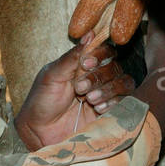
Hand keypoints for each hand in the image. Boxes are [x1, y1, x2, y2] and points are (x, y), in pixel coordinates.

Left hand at [13, 34, 137, 149]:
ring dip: (108, 89)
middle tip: (80, 88)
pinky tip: (97, 109)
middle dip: (98, 76)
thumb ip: (72, 57)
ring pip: (123, 83)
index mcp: (83, 64)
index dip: (99, 55)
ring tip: (89, 100)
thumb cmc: (42, 101)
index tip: (85, 64)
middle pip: (114, 67)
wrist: (39, 131)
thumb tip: (90, 34)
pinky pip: (125, 102)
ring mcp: (105, 95)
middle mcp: (97, 77)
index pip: (104, 50)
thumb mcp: (52, 75)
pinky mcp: (110, 112)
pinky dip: (113, 102)